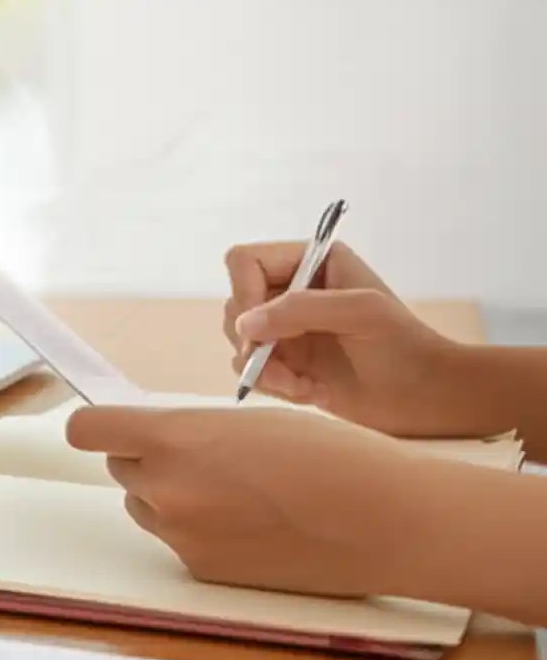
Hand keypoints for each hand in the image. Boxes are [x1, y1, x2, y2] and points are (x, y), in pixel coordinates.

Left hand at [65, 404, 433, 597]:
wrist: (383, 520)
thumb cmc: (328, 456)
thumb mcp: (247, 419)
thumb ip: (187, 429)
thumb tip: (148, 436)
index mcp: (176, 438)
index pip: (88, 432)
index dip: (96, 426)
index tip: (107, 426)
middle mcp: (167, 488)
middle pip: (120, 465)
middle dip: (147, 456)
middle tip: (202, 453)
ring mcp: (182, 534)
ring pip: (144, 504)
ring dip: (168, 494)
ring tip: (232, 488)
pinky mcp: (202, 569)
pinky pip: (176, 540)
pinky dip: (198, 528)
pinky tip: (248, 521)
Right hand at [224, 241, 468, 436]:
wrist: (424, 397)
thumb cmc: (404, 346)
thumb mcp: (360, 312)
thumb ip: (301, 310)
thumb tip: (244, 326)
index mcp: (311, 261)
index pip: (245, 262)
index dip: (243, 292)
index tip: (256, 329)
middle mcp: (292, 290)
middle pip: (236, 304)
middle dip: (254, 341)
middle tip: (284, 368)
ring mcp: (285, 329)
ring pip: (239, 341)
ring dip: (264, 369)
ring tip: (303, 385)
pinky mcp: (285, 363)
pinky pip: (251, 371)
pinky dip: (273, 386)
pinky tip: (311, 392)